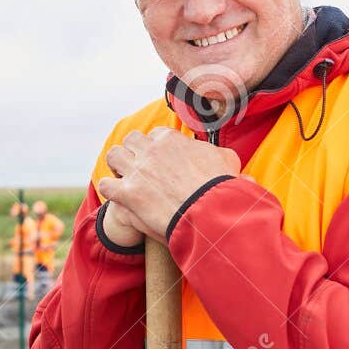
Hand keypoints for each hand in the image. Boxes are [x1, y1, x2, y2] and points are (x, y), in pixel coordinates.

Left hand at [98, 128, 240, 240]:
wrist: (210, 214)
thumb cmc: (222, 191)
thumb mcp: (229, 164)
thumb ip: (225, 159)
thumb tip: (242, 171)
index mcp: (173, 140)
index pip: (157, 135)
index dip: (157, 148)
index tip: (161, 161)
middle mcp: (152, 150)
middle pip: (132, 140)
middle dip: (134, 152)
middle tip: (141, 169)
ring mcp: (137, 170)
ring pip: (114, 156)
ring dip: (119, 167)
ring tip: (127, 180)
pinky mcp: (127, 193)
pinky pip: (107, 184)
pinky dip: (112, 191)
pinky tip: (121, 199)